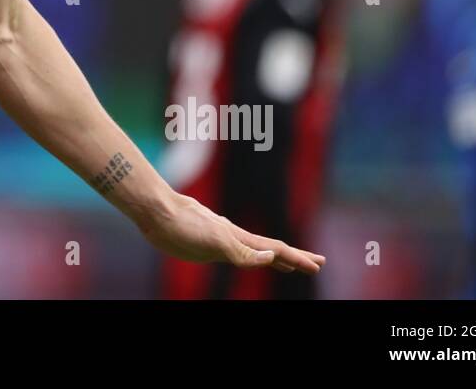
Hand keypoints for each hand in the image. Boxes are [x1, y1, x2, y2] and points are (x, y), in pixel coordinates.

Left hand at [138, 190, 324, 273]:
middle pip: (271, 251)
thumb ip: (242, 253)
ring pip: (254, 251)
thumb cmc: (183, 224)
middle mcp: (234, 238)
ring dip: (274, 258)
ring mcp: (220, 240)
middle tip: (316, 264)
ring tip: (288, 264)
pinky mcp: (204, 244)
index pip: (276, 250)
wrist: (156, 211)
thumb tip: (271, 259)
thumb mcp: (215, 241)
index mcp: (239, 238)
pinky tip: (248, 258)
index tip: (319, 264)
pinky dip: (249, 257)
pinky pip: (235, 253)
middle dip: (294, 258)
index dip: (298, 258)